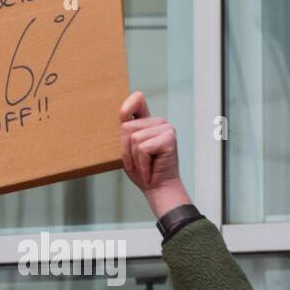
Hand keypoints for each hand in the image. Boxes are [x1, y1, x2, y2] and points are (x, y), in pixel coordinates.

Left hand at [119, 92, 191, 217]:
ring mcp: (165, 128)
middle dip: (126, 150)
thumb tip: (121, 122)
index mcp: (148, 122)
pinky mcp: (168, 138)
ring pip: (134, 138)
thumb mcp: (128, 151)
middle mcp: (158, 122)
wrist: (159, 190)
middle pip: (126, 127)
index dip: (127, 104)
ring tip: (145, 167)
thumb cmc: (144, 173)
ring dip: (135, 159)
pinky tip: (150, 170)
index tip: (123, 115)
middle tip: (138, 163)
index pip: (137, 99)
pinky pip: (142, 148)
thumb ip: (125, 134)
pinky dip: (142, 164)